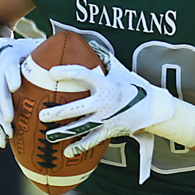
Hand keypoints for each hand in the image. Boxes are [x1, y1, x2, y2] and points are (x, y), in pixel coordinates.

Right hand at [0, 36, 43, 144]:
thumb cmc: (22, 50)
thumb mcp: (32, 46)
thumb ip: (48, 50)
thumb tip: (74, 51)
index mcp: (11, 60)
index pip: (10, 68)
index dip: (12, 77)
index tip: (16, 86)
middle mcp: (2, 75)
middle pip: (1, 90)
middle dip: (5, 105)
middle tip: (10, 118)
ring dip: (3, 118)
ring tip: (10, 132)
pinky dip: (1, 128)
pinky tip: (6, 142)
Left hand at [39, 52, 175, 156]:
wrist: (152, 107)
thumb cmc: (130, 84)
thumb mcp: (118, 69)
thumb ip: (102, 57)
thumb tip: (86, 42)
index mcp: (104, 83)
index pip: (82, 75)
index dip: (66, 72)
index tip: (50, 72)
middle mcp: (104, 102)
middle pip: (77, 109)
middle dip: (58, 113)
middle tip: (42, 114)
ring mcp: (106, 118)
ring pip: (81, 127)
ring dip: (63, 133)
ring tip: (47, 134)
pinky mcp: (109, 131)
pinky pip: (92, 140)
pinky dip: (79, 147)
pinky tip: (67, 152)